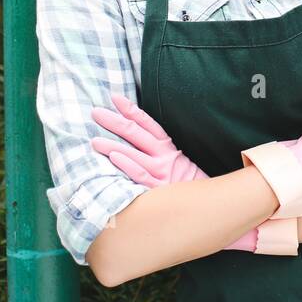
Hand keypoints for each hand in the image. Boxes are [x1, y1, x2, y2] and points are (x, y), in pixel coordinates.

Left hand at [91, 92, 207, 186]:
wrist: (207, 204)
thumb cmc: (187, 184)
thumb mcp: (178, 162)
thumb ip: (159, 152)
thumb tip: (133, 141)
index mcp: (168, 148)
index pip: (147, 123)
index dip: (130, 109)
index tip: (114, 97)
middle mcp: (164, 156)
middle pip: (136, 133)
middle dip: (114, 122)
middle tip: (95, 113)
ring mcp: (161, 172)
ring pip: (134, 154)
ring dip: (113, 145)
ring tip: (94, 141)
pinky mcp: (158, 189)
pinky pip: (140, 175)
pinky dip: (128, 165)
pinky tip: (114, 158)